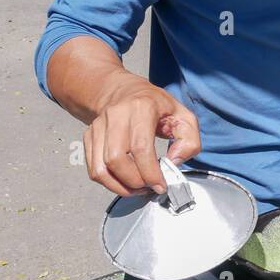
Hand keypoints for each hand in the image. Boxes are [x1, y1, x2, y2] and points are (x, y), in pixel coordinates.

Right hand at [83, 73, 200, 195]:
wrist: (123, 91)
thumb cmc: (156, 105)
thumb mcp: (183, 116)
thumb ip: (189, 140)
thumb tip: (174, 162)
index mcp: (142, 108)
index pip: (141, 147)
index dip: (150, 172)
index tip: (160, 185)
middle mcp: (115, 116)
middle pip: (117, 160)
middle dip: (135, 182)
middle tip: (150, 187)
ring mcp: (98, 126)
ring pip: (101, 168)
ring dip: (121, 186)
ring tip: (138, 188)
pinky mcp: (89, 137)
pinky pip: (94, 169)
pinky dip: (109, 182)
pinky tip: (125, 182)